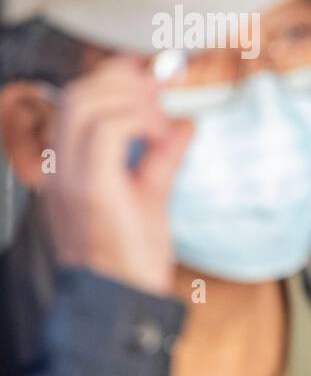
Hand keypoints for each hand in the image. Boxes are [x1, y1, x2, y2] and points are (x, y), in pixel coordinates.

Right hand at [42, 57, 192, 295]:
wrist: (123, 303)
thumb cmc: (131, 259)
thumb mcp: (151, 195)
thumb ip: (164, 157)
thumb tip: (186, 123)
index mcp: (66, 169)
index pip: (73, 104)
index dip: (110, 79)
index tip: (149, 72)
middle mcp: (60, 170)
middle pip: (74, 95)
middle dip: (120, 79)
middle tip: (161, 87)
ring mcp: (70, 179)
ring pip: (83, 104)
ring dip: (129, 96)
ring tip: (161, 112)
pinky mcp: (91, 190)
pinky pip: (106, 130)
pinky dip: (138, 120)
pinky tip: (161, 133)